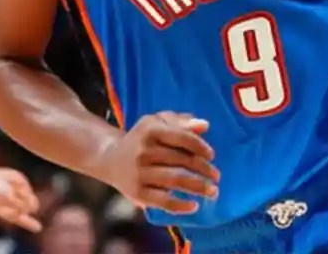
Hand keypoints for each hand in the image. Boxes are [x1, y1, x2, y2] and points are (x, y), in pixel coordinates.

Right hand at [96, 111, 219, 214]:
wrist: (110, 158)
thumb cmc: (142, 139)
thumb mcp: (157, 123)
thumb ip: (181, 122)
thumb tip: (204, 125)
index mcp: (150, 130)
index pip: (181, 137)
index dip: (200, 147)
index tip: (211, 156)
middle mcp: (143, 151)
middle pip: (181, 160)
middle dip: (203, 169)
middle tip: (217, 176)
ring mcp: (140, 173)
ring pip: (175, 180)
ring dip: (198, 187)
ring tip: (213, 192)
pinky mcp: (137, 192)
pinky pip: (163, 201)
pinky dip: (180, 206)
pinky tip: (194, 205)